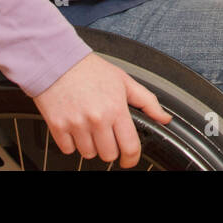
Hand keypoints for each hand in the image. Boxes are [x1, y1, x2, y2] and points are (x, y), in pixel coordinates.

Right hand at [32, 53, 171, 168]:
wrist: (58, 62)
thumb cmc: (91, 70)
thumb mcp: (124, 81)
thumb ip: (147, 102)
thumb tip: (164, 118)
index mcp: (116, 108)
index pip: (130, 146)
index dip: (132, 158)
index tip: (129, 160)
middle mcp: (97, 119)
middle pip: (109, 155)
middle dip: (110, 148)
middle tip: (107, 135)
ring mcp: (76, 124)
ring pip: (88, 154)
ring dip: (91, 146)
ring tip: (90, 128)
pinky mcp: (58, 126)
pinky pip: (68, 150)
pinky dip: (72, 143)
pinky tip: (75, 127)